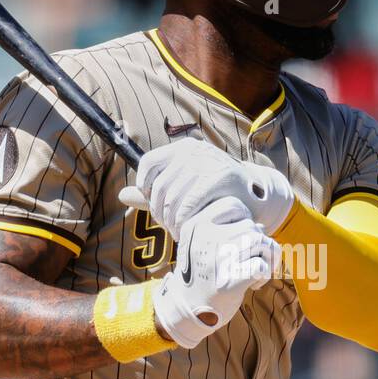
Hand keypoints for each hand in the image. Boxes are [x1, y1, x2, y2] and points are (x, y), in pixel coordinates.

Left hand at [118, 137, 294, 238]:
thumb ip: (154, 192)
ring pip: (171, 199)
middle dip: (159, 212)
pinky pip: (188, 206)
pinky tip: (188, 230)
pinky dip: (184, 223)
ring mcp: (207, 163)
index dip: (144, 186)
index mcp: (184, 147)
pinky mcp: (219, 178)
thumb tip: (121, 196)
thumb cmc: (217, 194)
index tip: (154, 205)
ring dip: (171, 221)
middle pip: (158, 186)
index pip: (149, 163)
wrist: (256, 198)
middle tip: (168, 226)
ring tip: (178, 230)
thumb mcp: (185, 187)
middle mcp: (194, 151)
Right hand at [152, 197, 277, 348]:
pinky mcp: (230, 280)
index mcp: (197, 225)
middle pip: (252, 226)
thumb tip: (261, 226)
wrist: (186, 309)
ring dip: (267, 259)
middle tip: (251, 264)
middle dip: (260, 246)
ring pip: (261, 242)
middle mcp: (206, 238)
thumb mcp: (207, 246)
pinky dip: (265, 275)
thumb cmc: (202, 275)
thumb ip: (230, 231)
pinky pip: (261, 266)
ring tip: (255, 274)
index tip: (241, 243)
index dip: (245, 220)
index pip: (233, 205)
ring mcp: (218, 258)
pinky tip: (253, 285)